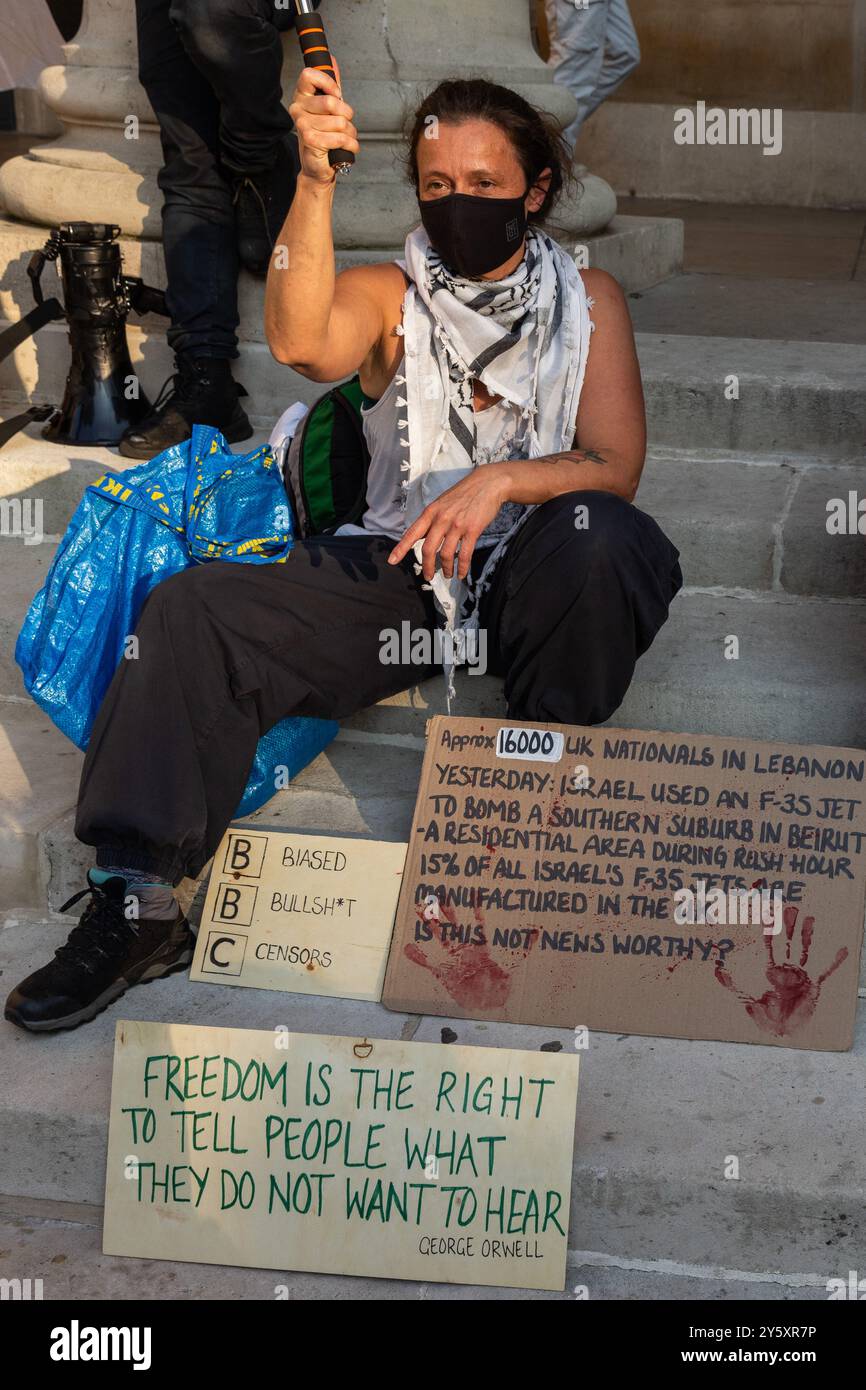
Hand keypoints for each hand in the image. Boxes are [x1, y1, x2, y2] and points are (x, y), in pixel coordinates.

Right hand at [288, 60, 358, 184]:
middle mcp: (298, 108)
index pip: (310, 75)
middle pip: (331, 102)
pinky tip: (346, 147)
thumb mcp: (329, 107)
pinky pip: (340, 137)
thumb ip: (331, 84)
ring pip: (339, 122)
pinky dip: (350, 144)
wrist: (318, 166)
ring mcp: (302, 124)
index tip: (336, 94)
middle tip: (345, 123)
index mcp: (302, 96)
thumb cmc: (324, 137)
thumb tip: (332, 60)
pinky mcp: (310, 139)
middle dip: (347, 115)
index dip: (328, 83)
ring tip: (345, 138)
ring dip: (350, 133)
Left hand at [388, 467, 510, 580]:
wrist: (487, 483)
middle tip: (428, 577)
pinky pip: (464, 554)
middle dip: (427, 567)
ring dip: (446, 569)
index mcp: (431, 512)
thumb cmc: (464, 493)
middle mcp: (441, 519)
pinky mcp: (472, 530)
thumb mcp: (442, 502)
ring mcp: (457, 525)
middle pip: (427, 549)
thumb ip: (432, 518)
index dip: (401, 549)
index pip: (412, 533)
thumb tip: (423, 536)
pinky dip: (462, 567)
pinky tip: (461, 573)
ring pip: (445, 554)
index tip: (392, 561)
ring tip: (448, 575)